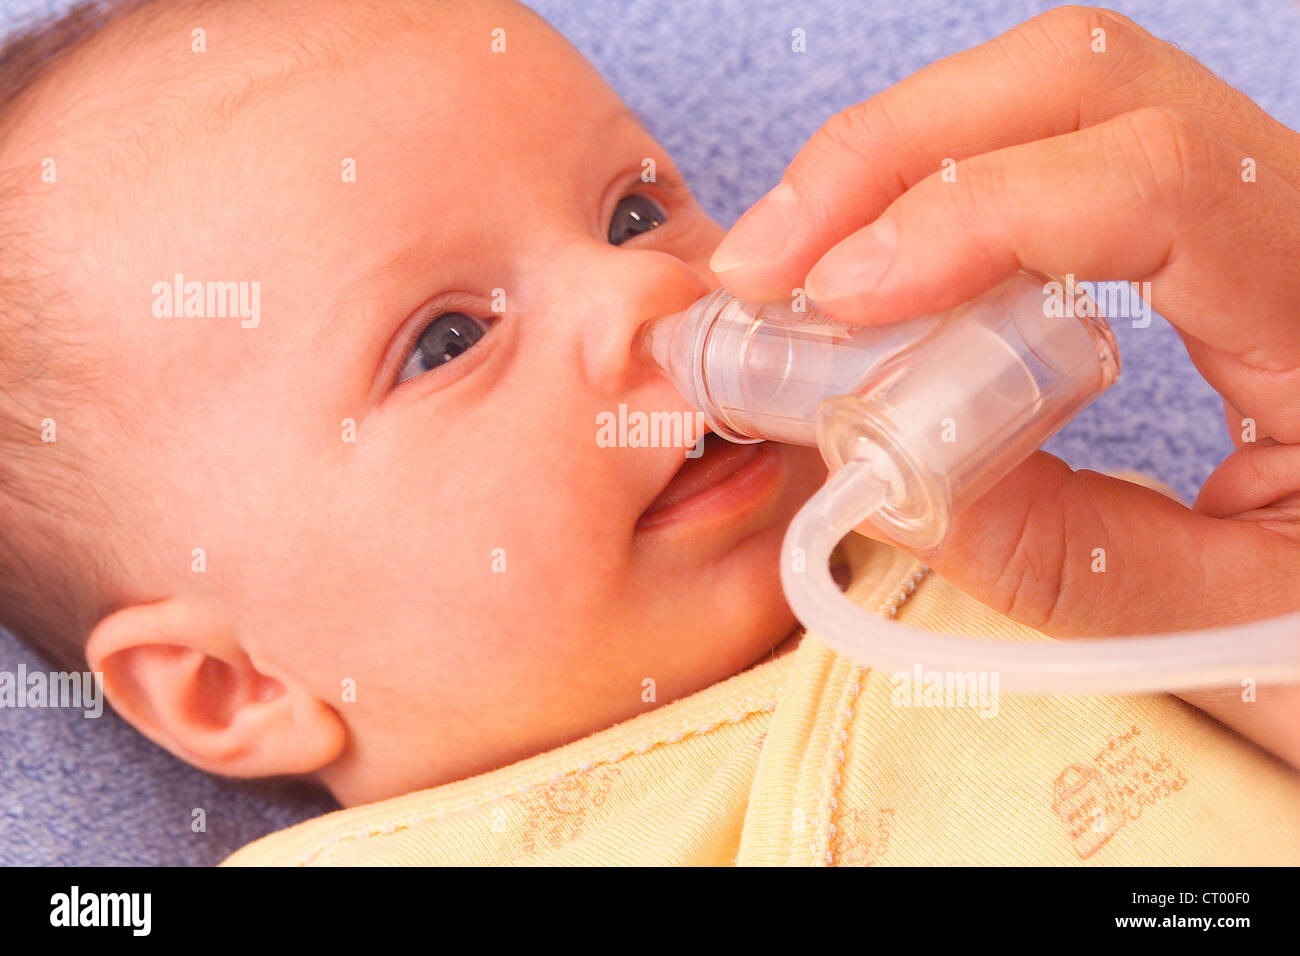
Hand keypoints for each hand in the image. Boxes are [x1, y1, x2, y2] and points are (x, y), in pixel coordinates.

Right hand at [709, 6, 1299, 764]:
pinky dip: (933, 193)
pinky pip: (1048, 148)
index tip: (835, 299)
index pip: (1157, 178)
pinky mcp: (1199, 215)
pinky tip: (869, 271)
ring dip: (896, 164)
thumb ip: (1058, 553)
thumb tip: (872, 457)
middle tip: (767, 261)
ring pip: (1052, 92)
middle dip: (893, 152)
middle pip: (1080, 76)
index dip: (970, 214)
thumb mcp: (1223, 626)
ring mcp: (1251, 195)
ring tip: (793, 269)